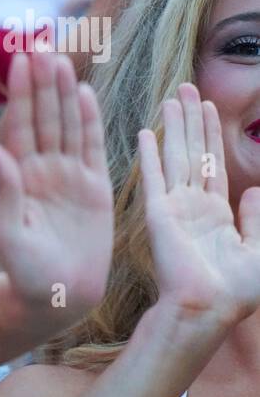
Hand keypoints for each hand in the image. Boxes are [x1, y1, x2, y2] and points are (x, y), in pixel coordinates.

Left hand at [0, 51, 113, 313]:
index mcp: (18, 178)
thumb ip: (4, 190)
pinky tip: (84, 93)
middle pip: (43, 117)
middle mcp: (42, 171)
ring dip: (63, 92)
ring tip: (60, 58)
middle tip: (40, 44)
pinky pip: (91, 147)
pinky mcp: (93, 189)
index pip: (20, 126)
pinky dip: (88, 121)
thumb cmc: (24, 273)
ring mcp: (68, 177)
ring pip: (65, 125)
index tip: (19, 60)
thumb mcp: (9, 233)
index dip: (21, 93)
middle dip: (41, 82)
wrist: (56, 298)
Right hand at [139, 83, 259, 322]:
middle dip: (191, 120)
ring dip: (175, 126)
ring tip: (172, 97)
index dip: (210, 134)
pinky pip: (155, 178)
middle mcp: (192, 206)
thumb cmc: (236, 290)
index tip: (206, 106)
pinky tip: (147, 132)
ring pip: (177, 157)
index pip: (212, 164)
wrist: (209, 309)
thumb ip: (257, 220)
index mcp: (215, 214)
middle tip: (185, 88)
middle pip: (193, 152)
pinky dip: (150, 154)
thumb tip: (255, 191)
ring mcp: (174, 208)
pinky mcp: (159, 214)